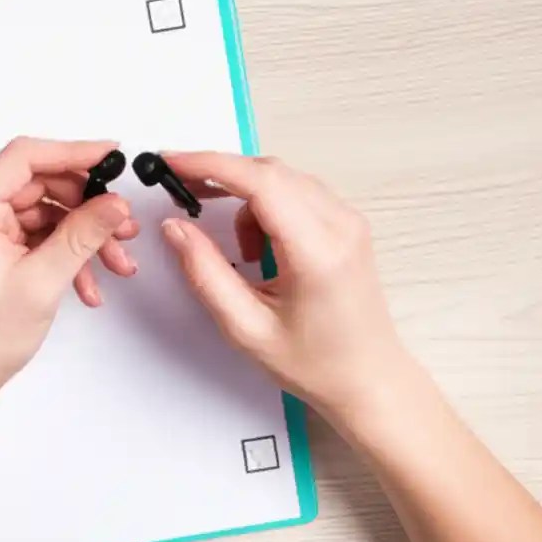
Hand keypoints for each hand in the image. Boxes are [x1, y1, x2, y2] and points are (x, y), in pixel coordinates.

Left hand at [0, 137, 139, 402]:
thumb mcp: (42, 282)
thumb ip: (82, 234)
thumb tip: (115, 203)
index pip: (26, 157)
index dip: (74, 152)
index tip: (113, 156)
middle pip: (38, 183)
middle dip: (86, 206)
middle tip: (122, 226)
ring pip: (43, 211)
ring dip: (81, 235)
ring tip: (115, 262)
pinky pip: (34, 233)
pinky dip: (62, 252)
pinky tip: (88, 282)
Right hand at [158, 153, 403, 420]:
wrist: (370, 379)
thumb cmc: (315, 363)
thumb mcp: (246, 328)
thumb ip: (206, 272)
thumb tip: (175, 227)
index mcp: (317, 251)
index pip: (260, 182)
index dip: (211, 165)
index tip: (171, 162)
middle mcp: (340, 225)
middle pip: (270, 170)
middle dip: (221, 174)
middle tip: (182, 193)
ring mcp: (350, 220)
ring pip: (283, 178)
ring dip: (246, 194)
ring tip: (237, 250)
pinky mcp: (349, 224)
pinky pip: (299, 191)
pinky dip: (268, 204)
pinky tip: (260, 247)